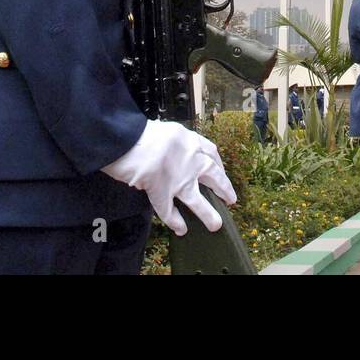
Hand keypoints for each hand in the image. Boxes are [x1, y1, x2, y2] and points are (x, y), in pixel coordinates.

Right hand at [101, 120, 234, 235]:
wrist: (128, 140)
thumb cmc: (140, 131)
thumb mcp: (164, 130)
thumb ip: (172, 142)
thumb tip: (170, 152)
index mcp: (189, 140)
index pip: (210, 151)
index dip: (218, 163)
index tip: (221, 170)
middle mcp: (189, 160)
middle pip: (213, 176)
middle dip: (224, 188)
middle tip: (231, 199)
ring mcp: (178, 179)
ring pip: (197, 200)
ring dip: (208, 214)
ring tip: (215, 225)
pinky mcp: (163, 194)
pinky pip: (170, 211)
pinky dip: (175, 222)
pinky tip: (181, 230)